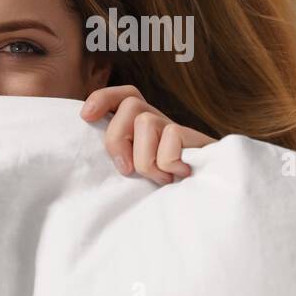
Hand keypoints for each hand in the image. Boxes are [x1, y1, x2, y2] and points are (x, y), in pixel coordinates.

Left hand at [79, 84, 215, 184]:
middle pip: (130, 105)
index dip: (103, 98)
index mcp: (142, 126)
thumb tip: (91, 147)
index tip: (86, 117)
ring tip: (159, 177)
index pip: (124, 95)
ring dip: (146, 158)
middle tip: (127, 170)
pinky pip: (169, 137)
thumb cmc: (165, 190)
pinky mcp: (196, 139)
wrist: (209, 200)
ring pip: (145, 121)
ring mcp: (177, 129)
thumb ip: (119, 157)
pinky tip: (179, 175)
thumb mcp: (135, 173)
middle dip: (118, 139)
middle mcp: (160, 121)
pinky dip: (168, 162)